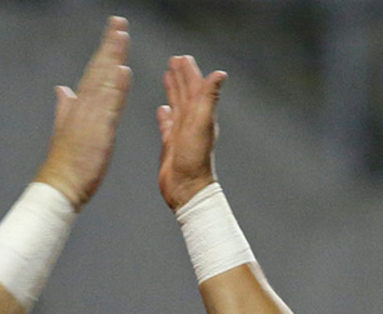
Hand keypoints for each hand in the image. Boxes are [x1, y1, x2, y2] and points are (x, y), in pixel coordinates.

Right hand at [35, 16, 131, 209]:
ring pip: (104, 82)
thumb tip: (63, 90)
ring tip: (122, 36)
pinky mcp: (98, 130)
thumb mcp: (65, 129)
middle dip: (110, 45)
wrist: (60, 185)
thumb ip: (65, 106)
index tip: (114, 32)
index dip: (104, 51)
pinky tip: (123, 71)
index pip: (93, 72)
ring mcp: (90, 117)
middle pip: (98, 69)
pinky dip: (116, 87)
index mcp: (78, 106)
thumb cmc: (66, 163)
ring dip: (113, 57)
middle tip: (119, 22)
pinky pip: (109, 106)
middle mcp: (83, 106)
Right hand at [157, 54, 226, 210]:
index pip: (195, 86)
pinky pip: (167, 125)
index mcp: (201, 114)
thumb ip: (209, 97)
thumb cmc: (194, 159)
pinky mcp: (171, 145)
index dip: (189, 71)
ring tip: (167, 77)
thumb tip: (220, 73)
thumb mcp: (202, 123)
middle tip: (174, 60)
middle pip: (186, 93)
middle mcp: (192, 122)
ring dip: (173, 91)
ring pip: (177, 106)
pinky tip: (162, 109)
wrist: (186, 188)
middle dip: (181, 76)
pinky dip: (165, 115)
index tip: (182, 57)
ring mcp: (181, 133)